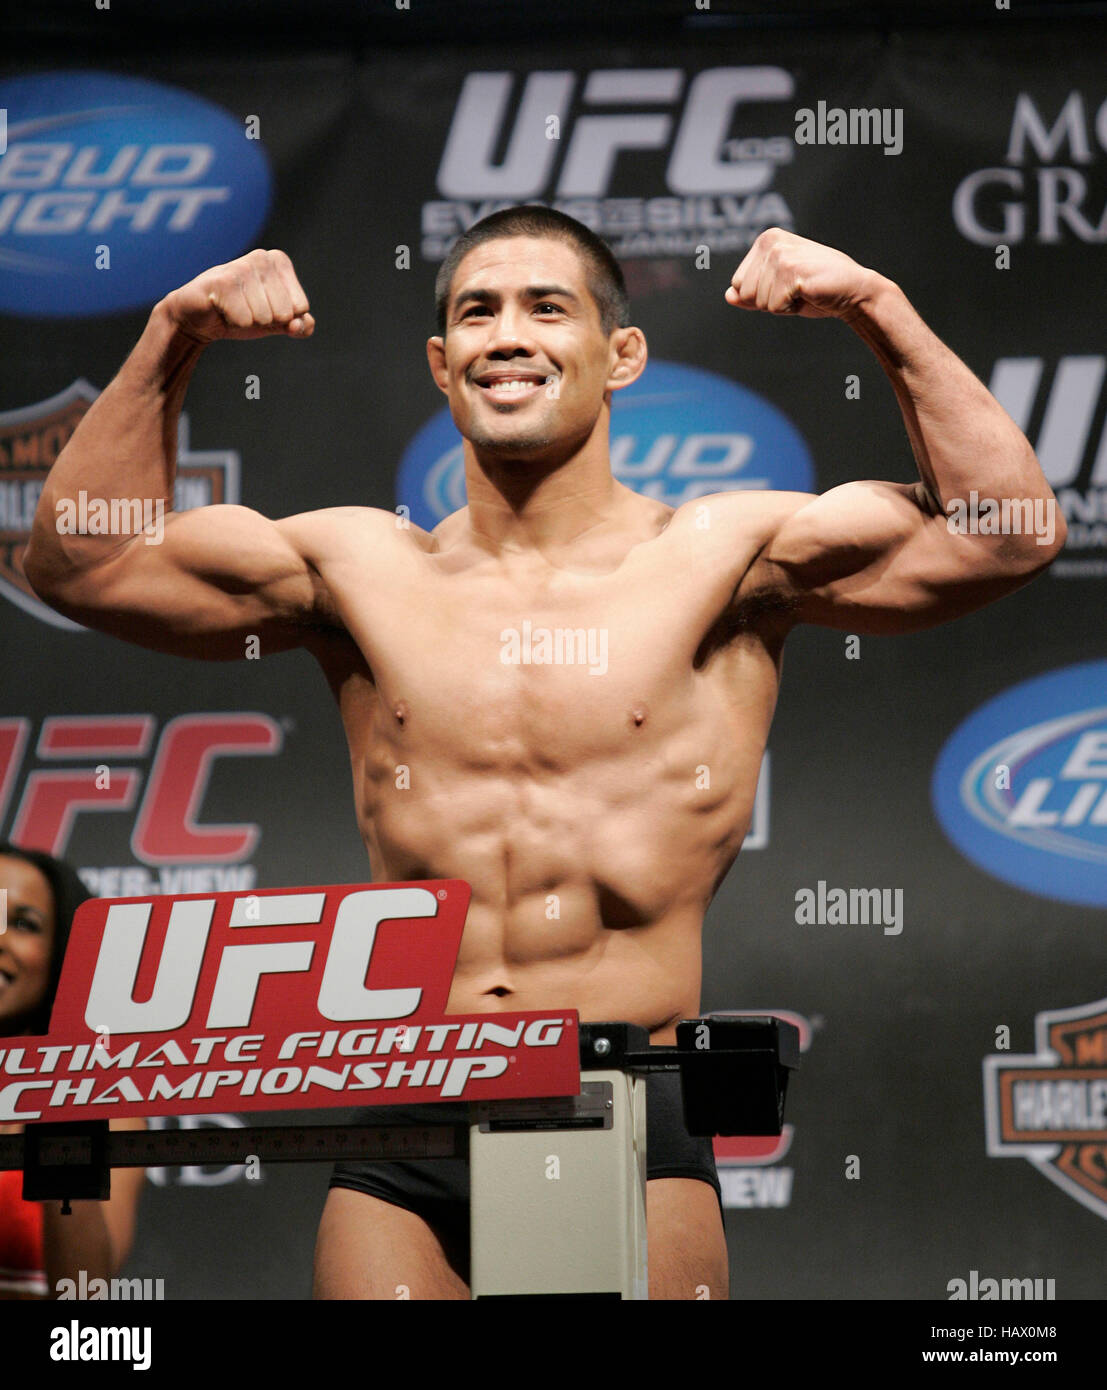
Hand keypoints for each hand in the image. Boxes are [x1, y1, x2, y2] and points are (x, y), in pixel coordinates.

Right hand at [161, 248, 313, 342]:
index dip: (283, 319)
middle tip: (245, 310)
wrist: (199, 319)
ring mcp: (241, 266)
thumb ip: (299, 326)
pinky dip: (234, 322)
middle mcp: (262, 257)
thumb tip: (300, 325)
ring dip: (248, 322)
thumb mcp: (276, 323)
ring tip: (232, 309)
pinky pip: (245, 319)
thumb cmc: (241, 315)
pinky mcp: (222, 281)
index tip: (263, 308)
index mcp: (279, 261)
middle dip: (265, 321)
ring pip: (265, 317)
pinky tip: (221, 310)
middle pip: (285, 313)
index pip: (301, 307)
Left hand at [724, 228, 877, 319]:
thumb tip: (728, 295)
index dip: (762, 295)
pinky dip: (791, 309)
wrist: (852, 291)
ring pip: (759, 302)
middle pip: (745, 293)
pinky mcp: (791, 271)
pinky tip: (809, 294)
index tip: (786, 286)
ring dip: (782, 305)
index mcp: (766, 240)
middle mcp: (771, 242)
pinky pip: (774, 307)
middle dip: (769, 301)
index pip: (738, 284)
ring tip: (803, 291)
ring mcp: (780, 255)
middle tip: (796, 290)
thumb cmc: (816, 290)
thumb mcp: (778, 290)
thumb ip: (751, 292)